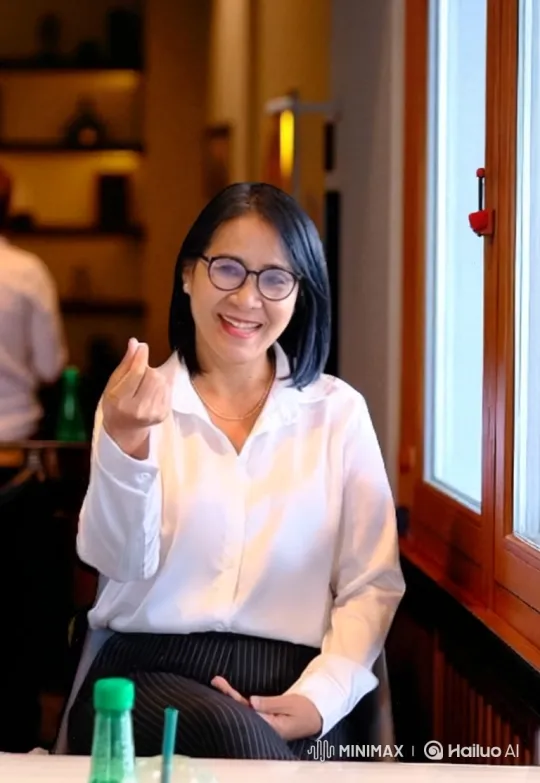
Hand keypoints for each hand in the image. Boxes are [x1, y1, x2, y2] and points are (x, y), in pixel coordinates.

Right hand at [102, 338, 170, 457]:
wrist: (125, 429)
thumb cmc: (115, 403)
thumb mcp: (113, 384)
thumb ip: (125, 364)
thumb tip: (134, 342)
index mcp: (121, 401)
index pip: (136, 373)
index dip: (141, 357)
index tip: (143, 347)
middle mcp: (139, 409)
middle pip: (152, 376)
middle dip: (147, 368)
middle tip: (139, 372)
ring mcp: (153, 413)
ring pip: (162, 381)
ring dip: (155, 376)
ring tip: (143, 384)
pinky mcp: (164, 413)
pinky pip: (168, 389)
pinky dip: (161, 385)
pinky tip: (151, 391)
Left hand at [211, 677, 321, 740]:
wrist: (315, 714)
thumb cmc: (305, 708)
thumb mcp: (290, 704)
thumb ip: (270, 704)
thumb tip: (252, 702)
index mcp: (272, 726)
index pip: (249, 713)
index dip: (234, 701)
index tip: (224, 689)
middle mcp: (265, 726)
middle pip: (242, 711)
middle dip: (228, 696)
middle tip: (217, 680)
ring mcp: (264, 723)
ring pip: (244, 709)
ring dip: (231, 696)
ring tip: (219, 682)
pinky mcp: (265, 718)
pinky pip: (249, 709)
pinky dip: (239, 700)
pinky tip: (229, 693)